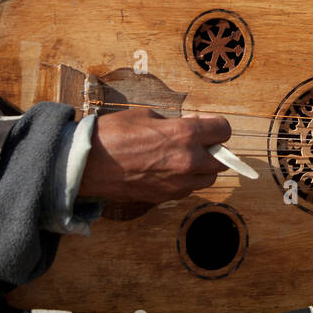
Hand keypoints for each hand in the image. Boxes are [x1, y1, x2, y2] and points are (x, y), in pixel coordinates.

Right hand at [78, 107, 230, 203]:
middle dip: (213, 149)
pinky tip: (166, 169)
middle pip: (222, 160)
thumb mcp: (148, 115)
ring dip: (202, 168)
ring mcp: (178, 183)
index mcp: (185, 135)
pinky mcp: (166, 197)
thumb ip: (175, 123)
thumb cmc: (113, 134)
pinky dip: (185, 180)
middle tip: (197, 141)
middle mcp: (188, 161)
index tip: (206, 123)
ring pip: (208, 179)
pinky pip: (188, 189)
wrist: (88, 163)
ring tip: (182, 157)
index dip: (216, 125)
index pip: (224, 130)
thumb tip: (190, 128)